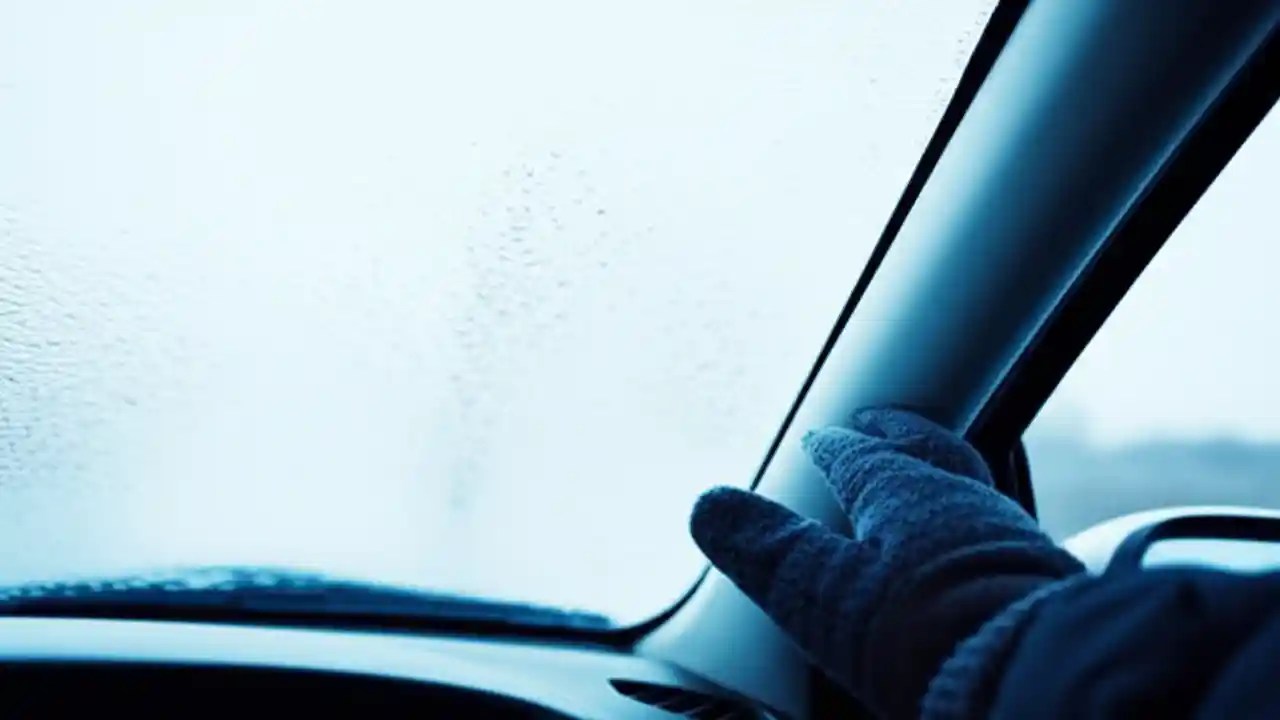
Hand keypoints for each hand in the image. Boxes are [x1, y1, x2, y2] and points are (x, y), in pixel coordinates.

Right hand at [690, 408, 1081, 717]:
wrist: (1043, 678)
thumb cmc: (927, 630)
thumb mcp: (823, 592)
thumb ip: (768, 549)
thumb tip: (708, 505)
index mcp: (905, 490)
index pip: (859, 455)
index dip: (833, 447)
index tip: (818, 440)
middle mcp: (965, 502)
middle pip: (930, 451)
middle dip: (900, 436)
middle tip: (882, 426)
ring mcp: (1013, 541)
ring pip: (971, 491)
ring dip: (941, 484)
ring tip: (924, 494)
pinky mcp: (1047, 587)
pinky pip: (1002, 538)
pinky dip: (975, 533)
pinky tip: (972, 561)